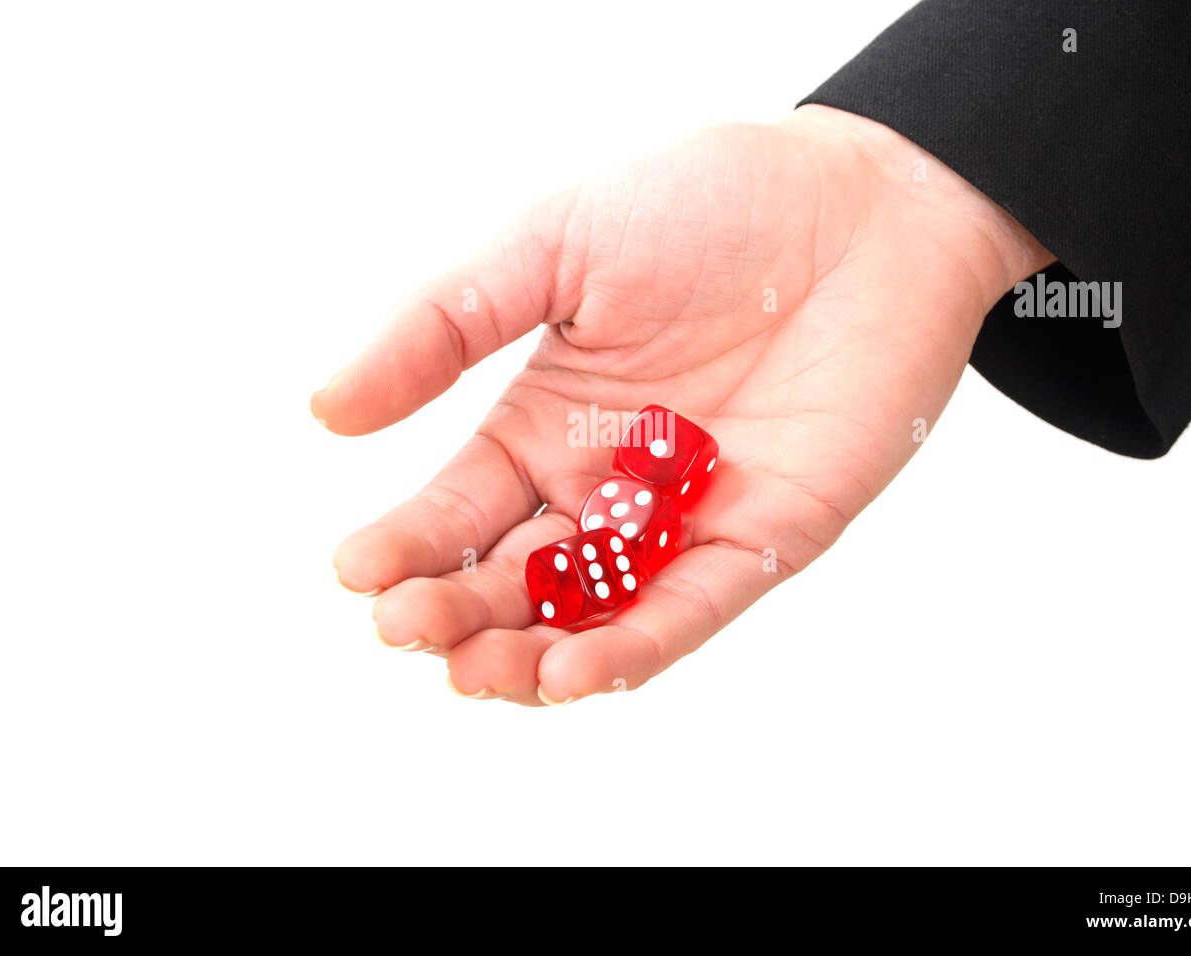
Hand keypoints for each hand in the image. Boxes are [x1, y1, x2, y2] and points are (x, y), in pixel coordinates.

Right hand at [311, 105, 1051, 705]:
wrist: (865, 200)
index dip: (405, 542)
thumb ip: (446, 323)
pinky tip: (572, 673)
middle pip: (513, 575)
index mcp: (546, 420)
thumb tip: (325, 408)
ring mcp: (684, 518)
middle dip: (453, 611)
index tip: (352, 570)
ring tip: (470, 672)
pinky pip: (692, 607)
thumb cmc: (709, 201)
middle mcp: (606, 484)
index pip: (458, 505)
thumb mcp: (555, 243)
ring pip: (592, 615)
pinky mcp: (766, 536)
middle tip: (400, 627)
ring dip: (528, 654)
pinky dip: (634, 645)